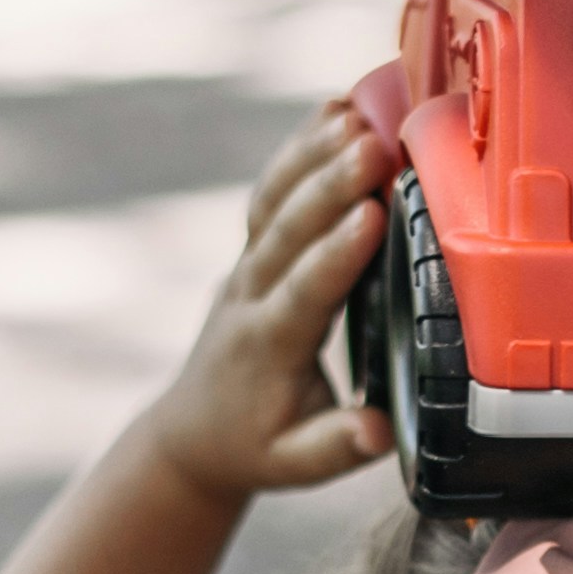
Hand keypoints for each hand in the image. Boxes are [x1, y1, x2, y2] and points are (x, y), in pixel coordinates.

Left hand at [144, 98, 397, 503]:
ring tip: (354, 114)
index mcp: (266, 347)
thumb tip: (379, 431)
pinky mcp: (253, 250)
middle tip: (372, 145)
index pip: (302, 292)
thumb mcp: (294, 465)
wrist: (194, 431)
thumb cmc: (255, 445)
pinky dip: (300, 147)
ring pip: (273, 200)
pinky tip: (336, 109)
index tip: (371, 216)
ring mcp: (246, 266)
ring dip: (311, 154)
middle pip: (286, 232)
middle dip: (328, 186)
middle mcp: (250, 296)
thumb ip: (336, 448)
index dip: (335, 254)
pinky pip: (273, 191)